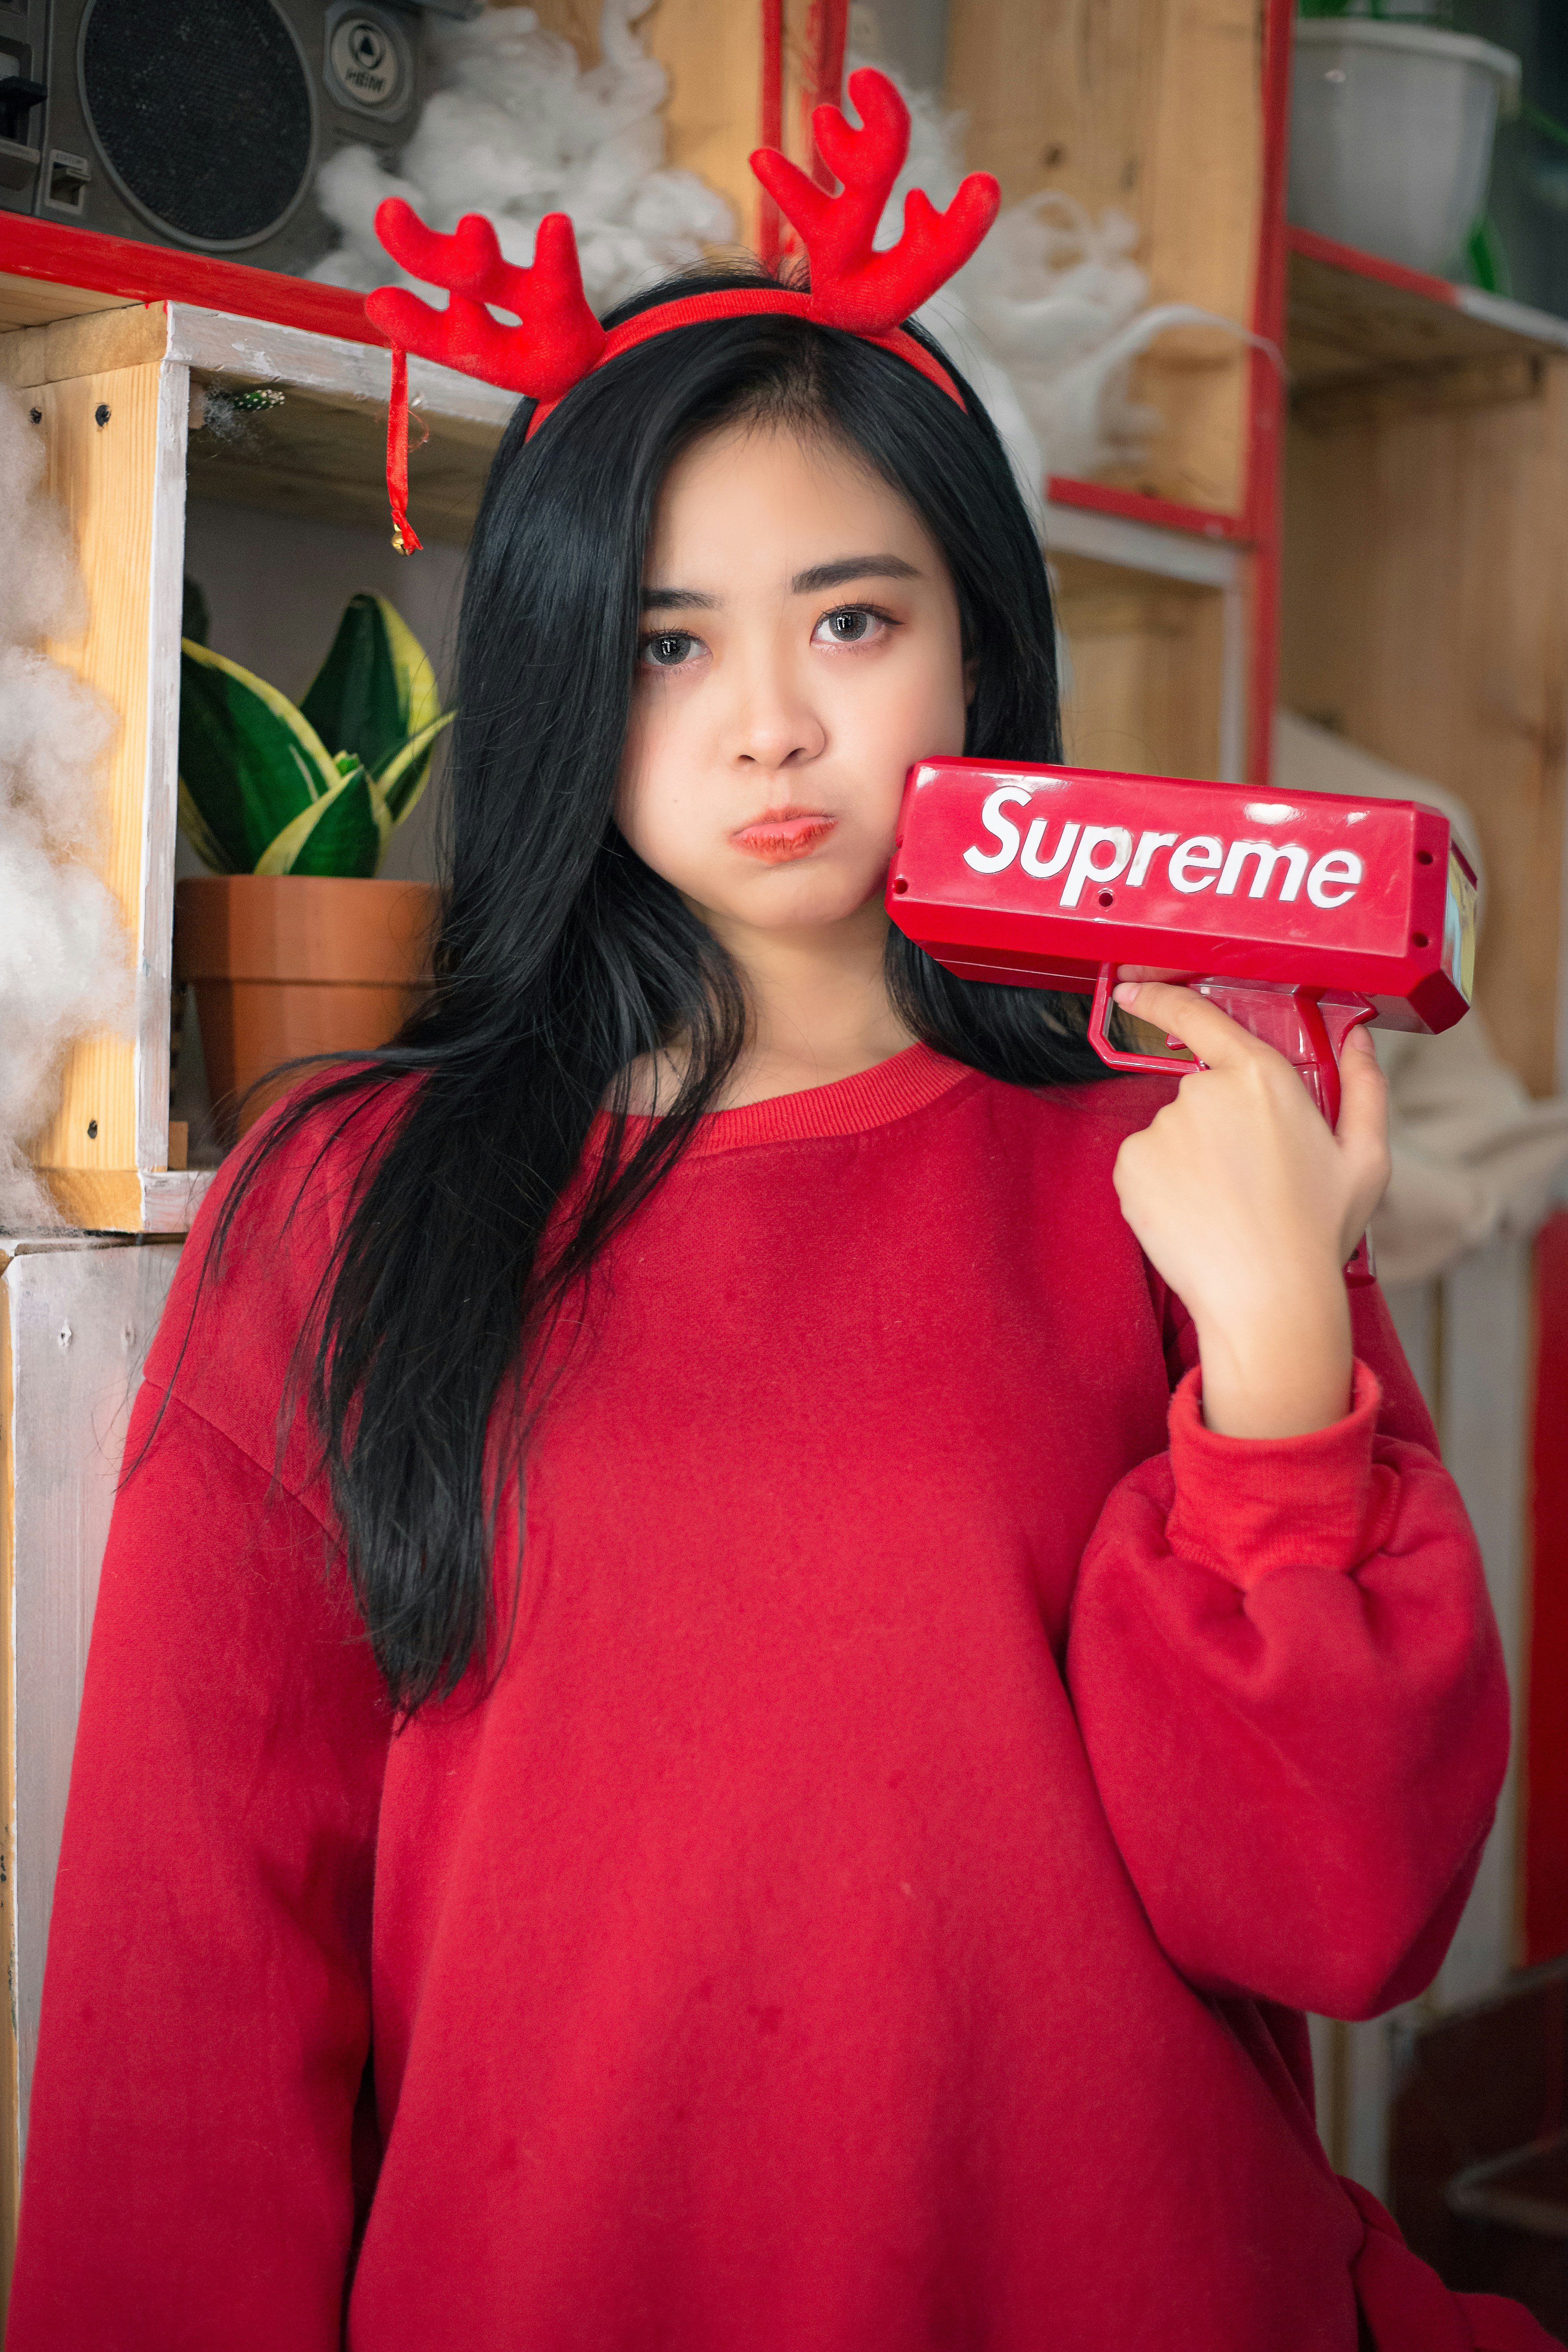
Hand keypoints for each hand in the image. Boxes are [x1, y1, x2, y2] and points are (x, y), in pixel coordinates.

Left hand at [1109, 980, 1390, 1438]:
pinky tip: (1198, 1215)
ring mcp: (1161, 1129)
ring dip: (1194, 1158)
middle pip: (1201, 1091)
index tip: (1135, 989)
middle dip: (1221, 1125)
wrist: (1266, 1299)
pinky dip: (1164, 1185)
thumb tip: (1358, 1040)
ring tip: (1229, 1204)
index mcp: (1262, 1078)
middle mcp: (1203, 1093)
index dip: (1163, 997)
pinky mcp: (1130, 1167)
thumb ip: (1364, 1087)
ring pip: (1173, 1133)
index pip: (1200, 1016)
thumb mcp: (1365, 1158)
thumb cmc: (1317, 1232)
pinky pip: (1145, 1164)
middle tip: (1253, 1176)